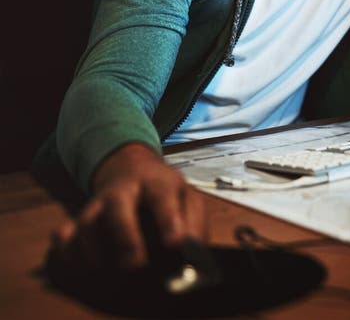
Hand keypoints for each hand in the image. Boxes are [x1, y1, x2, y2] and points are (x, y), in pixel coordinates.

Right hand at [51, 143, 204, 269]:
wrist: (131, 167)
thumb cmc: (163, 191)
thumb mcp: (187, 196)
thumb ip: (194, 222)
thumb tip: (193, 253)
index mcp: (156, 183)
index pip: (161, 196)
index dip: (168, 220)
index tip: (174, 244)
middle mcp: (123, 191)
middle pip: (117, 206)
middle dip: (125, 238)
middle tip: (135, 266)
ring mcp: (98, 204)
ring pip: (87, 222)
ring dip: (95, 252)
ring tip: (110, 271)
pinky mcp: (79, 219)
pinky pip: (64, 234)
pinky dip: (67, 252)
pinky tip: (81, 263)